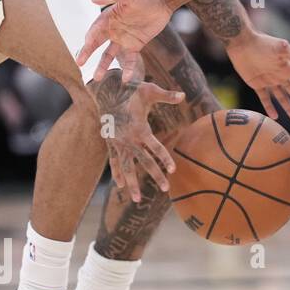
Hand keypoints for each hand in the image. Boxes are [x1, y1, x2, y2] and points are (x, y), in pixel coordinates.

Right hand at [77, 0, 172, 82]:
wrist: (162, 3)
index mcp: (108, 18)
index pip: (95, 30)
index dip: (90, 38)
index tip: (86, 46)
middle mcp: (112, 30)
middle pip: (97, 44)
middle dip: (88, 53)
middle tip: (79, 63)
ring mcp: (123, 39)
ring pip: (109, 55)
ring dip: (103, 66)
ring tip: (97, 78)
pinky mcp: (135, 45)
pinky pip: (130, 59)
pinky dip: (128, 68)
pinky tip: (125, 79)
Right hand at [89, 72, 184, 202]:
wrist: (106, 91)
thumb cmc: (130, 90)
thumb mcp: (149, 90)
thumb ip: (166, 95)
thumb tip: (183, 95)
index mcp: (139, 128)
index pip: (155, 147)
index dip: (164, 159)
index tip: (173, 170)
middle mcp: (128, 138)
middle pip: (143, 161)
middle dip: (155, 175)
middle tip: (165, 189)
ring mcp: (118, 142)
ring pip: (126, 167)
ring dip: (132, 183)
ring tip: (137, 200)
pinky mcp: (110, 143)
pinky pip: (115, 161)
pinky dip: (117, 173)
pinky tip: (120, 186)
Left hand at [226, 30, 289, 121]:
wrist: (242, 42)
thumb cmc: (262, 43)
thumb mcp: (281, 47)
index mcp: (289, 68)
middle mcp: (281, 76)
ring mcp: (269, 81)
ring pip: (283, 98)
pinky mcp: (257, 84)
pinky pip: (265, 99)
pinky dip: (270, 108)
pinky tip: (275, 117)